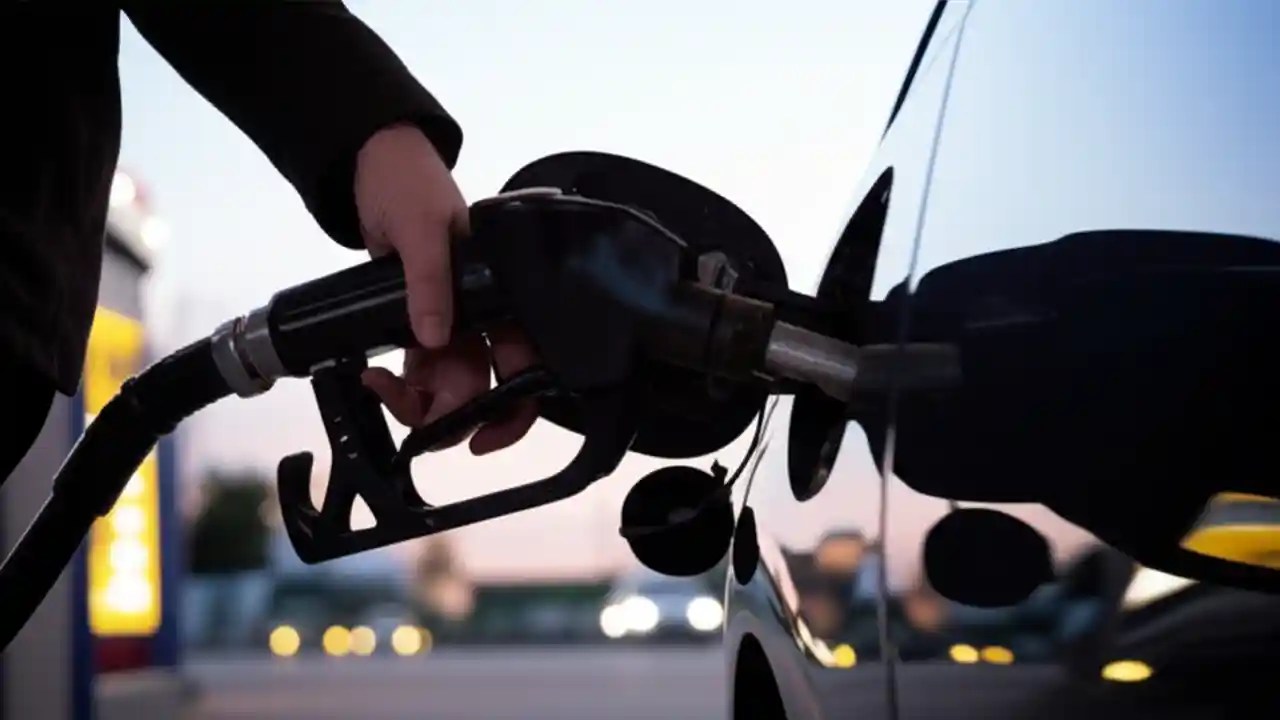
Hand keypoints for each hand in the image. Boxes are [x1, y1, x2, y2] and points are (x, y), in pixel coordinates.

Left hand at [353, 123, 536, 453]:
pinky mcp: (421, 322)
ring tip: (380, 387)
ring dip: (418, 403)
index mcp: (505, 292)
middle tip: (413, 419)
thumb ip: (430, 282)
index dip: (513, 409)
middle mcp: (485, 315)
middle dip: (452, 415)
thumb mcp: (422, 226)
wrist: (371, 165)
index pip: (527, 362)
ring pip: (451, 387)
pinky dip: (400, 387)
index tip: (480, 437)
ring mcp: (453, 322)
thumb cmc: (409, 184)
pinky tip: (376, 377)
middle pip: (487, 388)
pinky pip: (420, 373)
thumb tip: (435, 340)